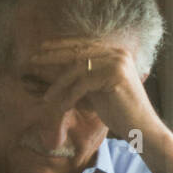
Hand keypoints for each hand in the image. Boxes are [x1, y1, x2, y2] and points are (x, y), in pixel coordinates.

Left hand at [29, 38, 160, 139]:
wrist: (140, 128)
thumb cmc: (117, 111)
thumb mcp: (94, 89)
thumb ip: (79, 76)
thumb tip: (51, 69)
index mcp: (115, 52)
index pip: (83, 45)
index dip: (61, 45)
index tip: (41, 48)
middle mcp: (118, 53)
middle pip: (77, 52)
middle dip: (52, 56)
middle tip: (32, 59)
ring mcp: (118, 62)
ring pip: (77, 69)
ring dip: (59, 84)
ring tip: (46, 98)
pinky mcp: (116, 75)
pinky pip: (83, 83)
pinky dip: (70, 95)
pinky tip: (62, 107)